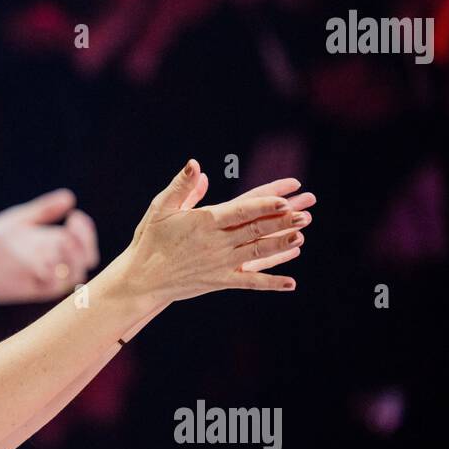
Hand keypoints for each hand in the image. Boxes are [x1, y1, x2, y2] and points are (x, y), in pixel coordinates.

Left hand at [0, 189, 98, 303]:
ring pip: (76, 274)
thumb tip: (70, 197)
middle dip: (85, 242)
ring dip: (75, 256)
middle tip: (72, 226)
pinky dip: (57, 271)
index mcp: (53, 246)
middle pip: (85, 259)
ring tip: (64, 238)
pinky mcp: (33, 289)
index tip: (75, 216)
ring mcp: (44, 277)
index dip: (86, 231)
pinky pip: (55, 286)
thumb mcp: (20, 221)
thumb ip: (44, 210)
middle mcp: (53, 262)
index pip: (83, 244)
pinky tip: (48, 256)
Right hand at [121, 159, 315, 303]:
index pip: (241, 210)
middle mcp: (217, 243)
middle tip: (306, 213)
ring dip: (281, 245)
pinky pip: (250, 281)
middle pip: (256, 229)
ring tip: (302, 236)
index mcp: (205, 222)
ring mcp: (221, 263)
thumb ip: (181, 187)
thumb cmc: (150, 240)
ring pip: (257, 252)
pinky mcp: (220, 281)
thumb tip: (195, 165)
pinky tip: (291, 282)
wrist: (142, 279)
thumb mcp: (161, 208)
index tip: (285, 198)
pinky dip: (271, 282)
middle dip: (282, 221)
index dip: (265, 204)